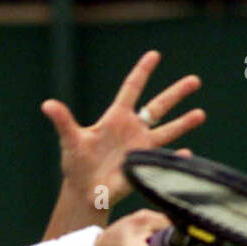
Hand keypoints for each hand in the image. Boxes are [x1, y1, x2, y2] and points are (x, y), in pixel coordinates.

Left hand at [40, 50, 204, 208]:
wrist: (85, 190)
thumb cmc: (76, 163)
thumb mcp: (70, 140)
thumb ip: (63, 122)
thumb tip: (46, 104)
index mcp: (116, 118)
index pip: (132, 89)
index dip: (142, 72)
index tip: (154, 55)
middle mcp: (133, 129)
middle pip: (158, 106)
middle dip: (176, 93)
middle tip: (195, 81)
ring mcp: (141, 147)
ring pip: (167, 131)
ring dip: (183, 123)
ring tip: (200, 114)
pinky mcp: (144, 166)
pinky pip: (164, 160)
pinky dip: (175, 157)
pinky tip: (188, 153)